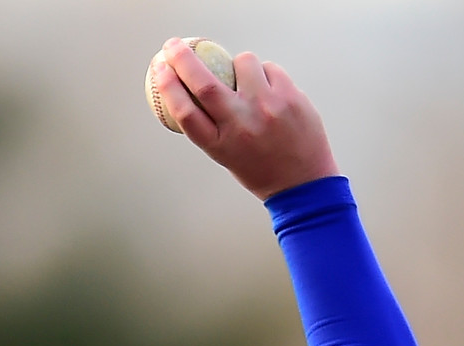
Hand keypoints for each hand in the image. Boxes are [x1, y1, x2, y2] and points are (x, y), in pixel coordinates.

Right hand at [151, 41, 340, 200]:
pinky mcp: (290, 97)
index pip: (185, 112)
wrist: (304, 182)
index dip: (168, 87)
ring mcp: (267, 108)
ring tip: (247, 82)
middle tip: (174, 45)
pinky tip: (270, 92)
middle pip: (205, 84)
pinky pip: (270, 68)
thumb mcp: (226, 154)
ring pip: (244, 62)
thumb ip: (212, 125)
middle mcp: (241, 125)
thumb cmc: (261, 169)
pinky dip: (265, 74)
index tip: (159, 69)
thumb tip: (193, 88)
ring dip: (240, 64)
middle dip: (184, 59)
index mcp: (220, 145)